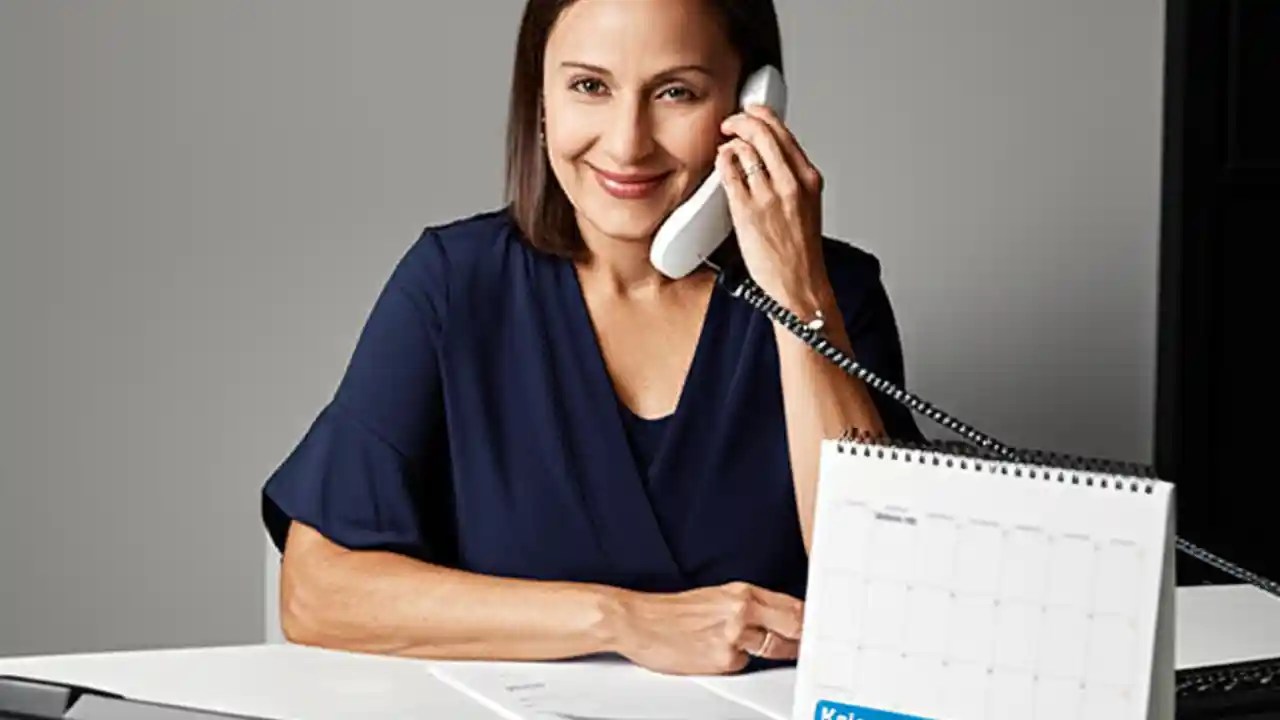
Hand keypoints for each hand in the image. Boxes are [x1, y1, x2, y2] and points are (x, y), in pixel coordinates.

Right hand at [611, 581, 803, 675]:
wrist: (637, 621)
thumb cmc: (670, 612)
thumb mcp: (714, 598)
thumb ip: (747, 607)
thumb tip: (775, 620)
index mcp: (741, 591)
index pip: (792, 605)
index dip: (809, 619)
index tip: (819, 627)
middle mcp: (742, 610)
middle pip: (793, 626)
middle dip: (804, 637)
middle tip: (811, 645)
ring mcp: (734, 636)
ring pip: (773, 649)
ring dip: (775, 653)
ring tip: (761, 650)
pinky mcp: (722, 659)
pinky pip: (743, 666)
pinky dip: (736, 664)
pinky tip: (718, 656)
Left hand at [717, 105, 829, 310]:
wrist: (799, 285)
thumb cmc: (800, 252)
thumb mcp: (806, 206)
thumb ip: (790, 180)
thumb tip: (767, 157)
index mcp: (808, 179)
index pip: (784, 132)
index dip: (763, 116)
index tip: (751, 112)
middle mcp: (791, 183)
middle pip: (764, 131)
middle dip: (742, 119)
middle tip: (731, 123)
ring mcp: (769, 195)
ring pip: (746, 147)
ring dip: (731, 139)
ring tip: (725, 144)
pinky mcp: (747, 210)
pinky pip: (729, 171)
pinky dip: (723, 159)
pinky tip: (721, 162)